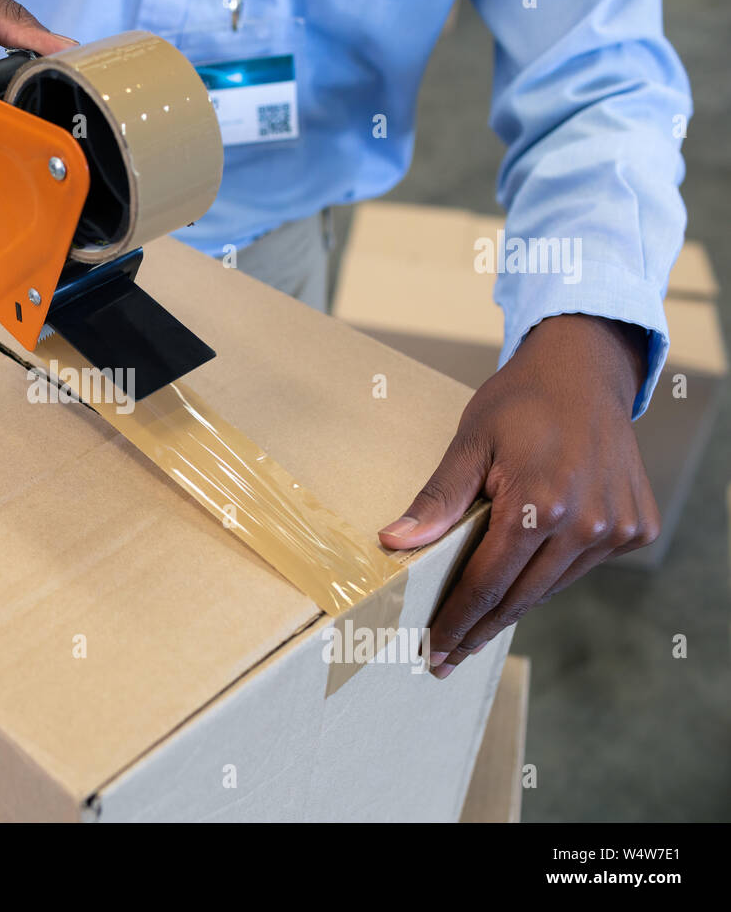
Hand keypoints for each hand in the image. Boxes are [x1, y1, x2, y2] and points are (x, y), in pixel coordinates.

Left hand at [378, 314, 660, 677]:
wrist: (585, 371)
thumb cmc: (521, 402)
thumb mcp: (470, 444)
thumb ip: (437, 500)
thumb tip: (394, 542)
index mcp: (541, 504)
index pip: (487, 583)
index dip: (457, 620)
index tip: (434, 651)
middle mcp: (586, 524)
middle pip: (519, 597)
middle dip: (478, 629)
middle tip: (446, 658)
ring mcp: (617, 528)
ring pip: (550, 588)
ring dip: (512, 607)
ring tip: (475, 629)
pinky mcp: (635, 528)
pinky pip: (579, 569)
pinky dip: (548, 578)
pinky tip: (520, 583)